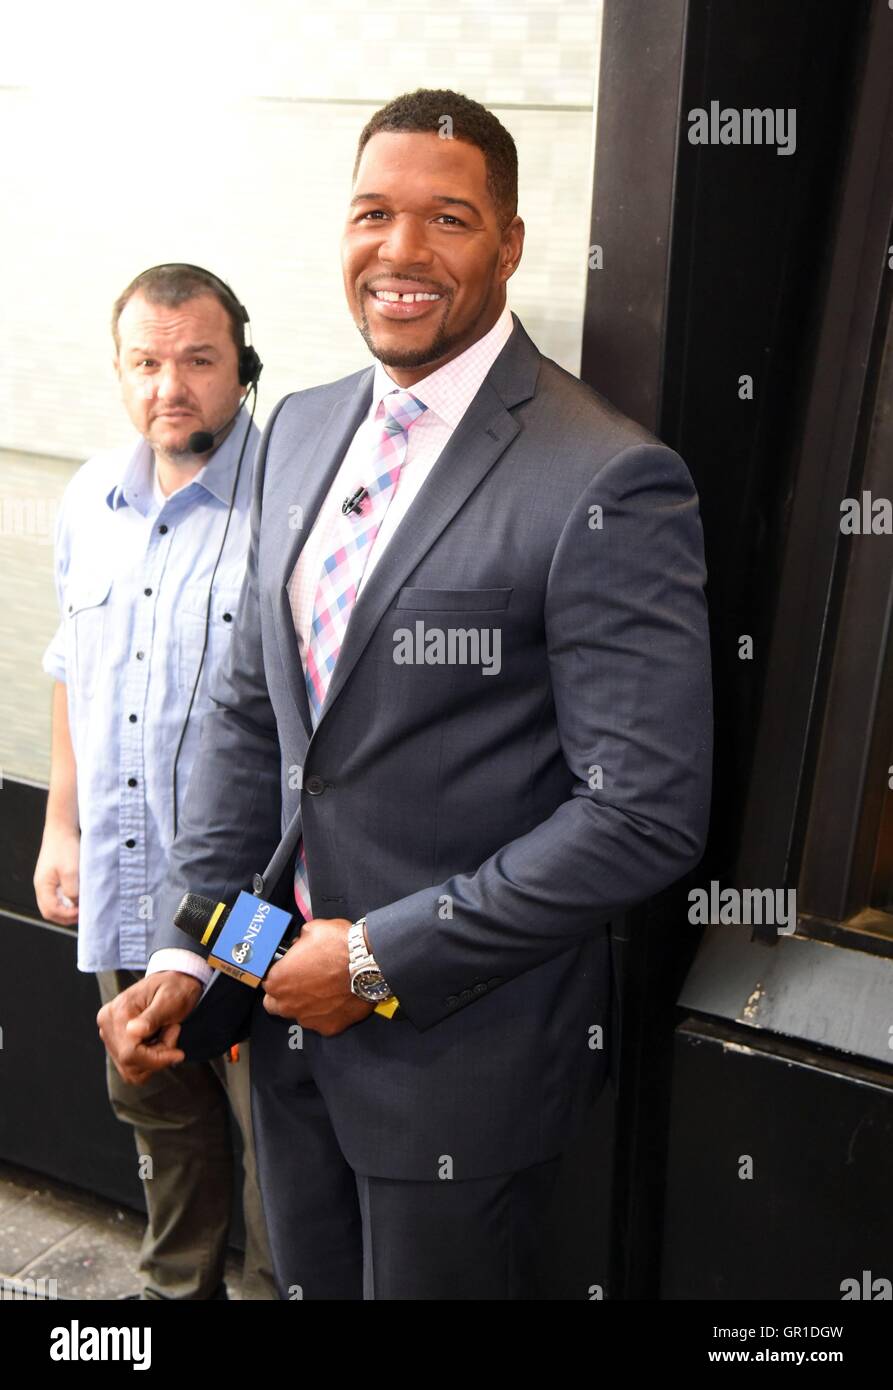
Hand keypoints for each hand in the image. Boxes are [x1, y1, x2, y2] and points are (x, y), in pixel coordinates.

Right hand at [33, 826, 79, 925]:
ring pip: (54, 904)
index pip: (50, 911)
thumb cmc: (65, 847)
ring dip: (68, 909)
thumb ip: (72, 891)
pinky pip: (58, 895)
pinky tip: (79, 896)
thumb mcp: (71, 871)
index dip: (66, 915)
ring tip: (82, 906)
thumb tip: (75, 904)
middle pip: (50, 911)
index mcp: (42, 886)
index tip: (81, 912)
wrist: (62, 828)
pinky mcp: (54, 877)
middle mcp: (42, 886)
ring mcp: (47, 882)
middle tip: (83, 914)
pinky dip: (68, 900)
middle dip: (66, 916)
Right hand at [97, 971, 202, 1084]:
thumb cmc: (175, 988)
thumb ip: (152, 1017)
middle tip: (172, 1031)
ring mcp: (109, 1035)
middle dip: (157, 1056)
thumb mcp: (170, 999)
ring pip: (131, 1069)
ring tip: (165, 1032)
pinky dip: (149, 1059)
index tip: (179, 1054)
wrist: (174, 982)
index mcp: (117, 1012)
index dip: (156, 1059)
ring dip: (154, 1058)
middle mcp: (107, 1024)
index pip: (130, 1053)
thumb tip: (133, 1031)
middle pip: (130, 1064)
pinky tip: (157, 1039)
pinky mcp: (116, 1043)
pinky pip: (132, 1067)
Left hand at [262, 917, 373, 1035]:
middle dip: (283, 994)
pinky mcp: (329, 1028)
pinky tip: (338, 999)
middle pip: (275, 1004)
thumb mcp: (311, 930)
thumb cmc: (337, 944)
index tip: (289, 968)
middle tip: (300, 981)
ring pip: (300, 1014)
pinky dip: (328, 1013)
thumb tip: (299, 946)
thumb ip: (299, 941)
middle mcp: (288, 1005)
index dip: (278, 972)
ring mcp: (308, 1019)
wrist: (369, 963)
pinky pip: (323, 1021)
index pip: (267, 980)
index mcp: (277, 981)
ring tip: (325, 989)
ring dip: (307, 1004)